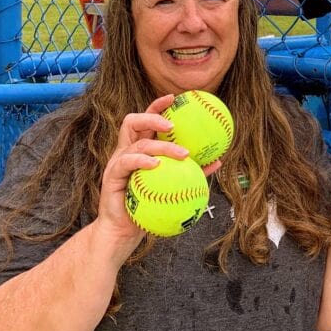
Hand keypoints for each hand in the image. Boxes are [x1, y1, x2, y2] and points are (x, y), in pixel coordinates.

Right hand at [95, 95, 221, 251]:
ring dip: (161, 145)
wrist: (123, 231)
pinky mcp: (111, 175)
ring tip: (182, 152)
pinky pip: (127, 162)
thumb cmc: (148, 208)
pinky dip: (143, 160)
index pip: (146, 120)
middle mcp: (126, 150)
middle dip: (153, 115)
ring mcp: (117, 162)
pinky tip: (157, 164)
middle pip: (133, 121)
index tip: (175, 98)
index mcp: (139, 148)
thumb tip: (219, 160)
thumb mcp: (174, 188)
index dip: (158, 105)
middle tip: (174, 125)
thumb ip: (193, 172)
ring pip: (137, 142)